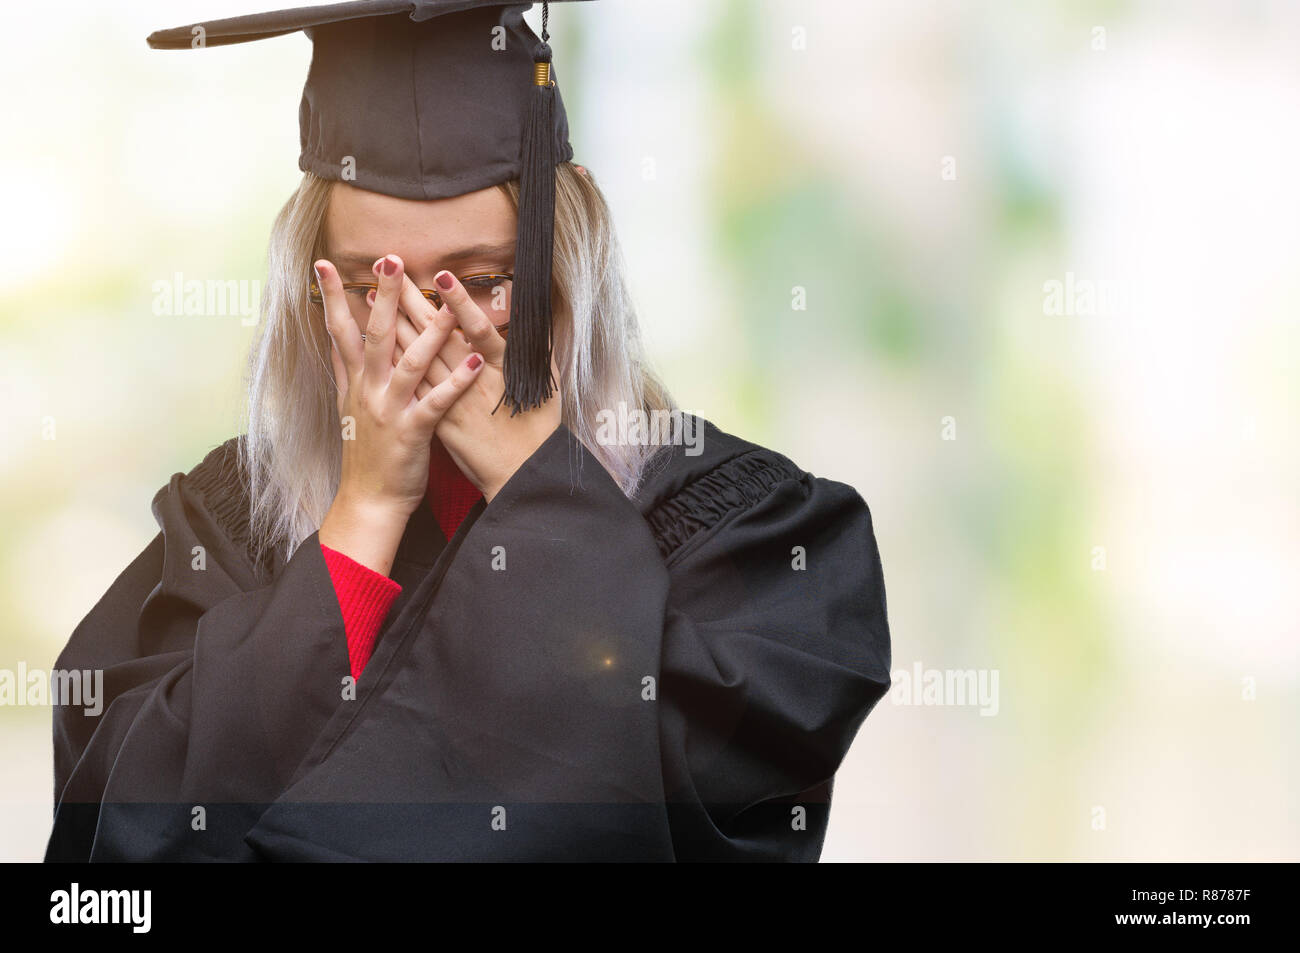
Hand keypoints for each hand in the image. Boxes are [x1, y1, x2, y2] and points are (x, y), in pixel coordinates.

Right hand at [316, 254, 486, 520]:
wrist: (369, 500)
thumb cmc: (366, 453)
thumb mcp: (348, 408)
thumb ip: (345, 371)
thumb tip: (334, 339)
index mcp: (356, 382)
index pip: (340, 330)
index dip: (333, 296)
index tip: (324, 262)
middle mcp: (369, 390)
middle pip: (375, 335)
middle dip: (383, 296)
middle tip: (390, 259)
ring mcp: (390, 410)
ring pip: (409, 364)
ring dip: (430, 332)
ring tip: (448, 305)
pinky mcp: (413, 432)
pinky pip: (437, 402)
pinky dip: (457, 382)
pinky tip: (477, 362)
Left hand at [388, 269, 561, 501]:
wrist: (521, 475)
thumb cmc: (538, 431)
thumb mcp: (547, 388)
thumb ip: (540, 352)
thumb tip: (539, 324)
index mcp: (503, 369)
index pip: (479, 328)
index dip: (459, 302)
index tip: (441, 275)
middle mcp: (474, 381)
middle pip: (438, 334)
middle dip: (411, 299)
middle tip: (389, 269)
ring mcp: (453, 402)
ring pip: (417, 357)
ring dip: (393, 326)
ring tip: (372, 297)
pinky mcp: (439, 422)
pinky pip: (413, 388)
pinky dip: (395, 366)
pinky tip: (377, 348)